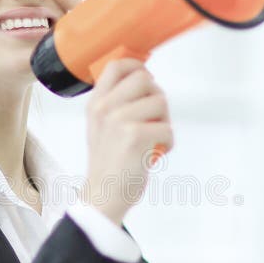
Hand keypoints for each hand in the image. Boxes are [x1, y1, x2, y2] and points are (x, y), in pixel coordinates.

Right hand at [83, 58, 173, 225]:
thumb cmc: (108, 164)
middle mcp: (105, 109)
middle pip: (144, 79)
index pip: (116, 66)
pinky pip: (168, 128)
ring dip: (164, 121)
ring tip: (153, 138)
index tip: (145, 77)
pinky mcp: (136, 137)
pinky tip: (155, 152)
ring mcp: (119, 121)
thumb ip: (114, 103)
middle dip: (156, 97)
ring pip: (160, 102)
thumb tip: (143, 79)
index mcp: (95, 104)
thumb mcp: (100, 126)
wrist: (104, 196)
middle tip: (152, 118)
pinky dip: (168, 142)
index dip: (136, 66)